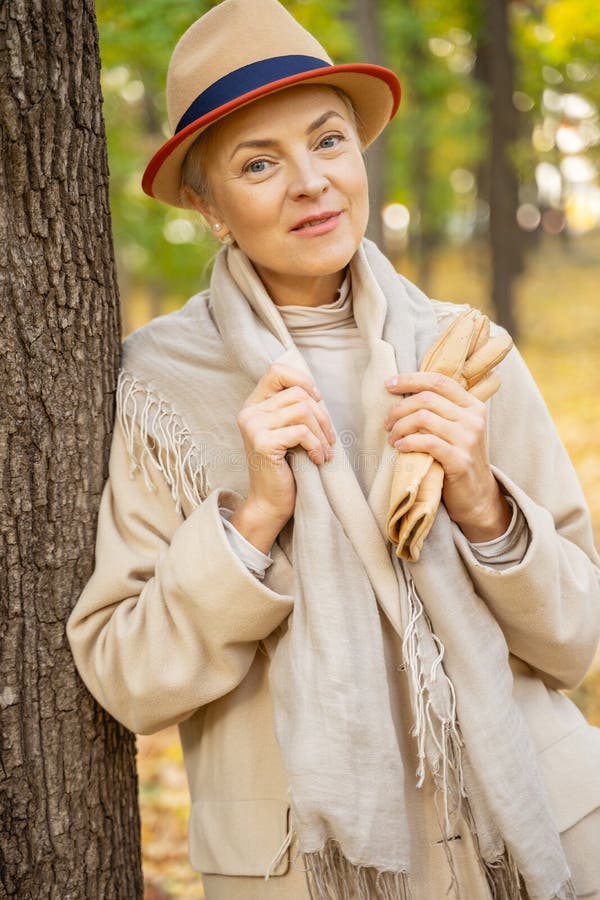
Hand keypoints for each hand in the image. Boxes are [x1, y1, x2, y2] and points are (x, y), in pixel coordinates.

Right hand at [230, 363, 334, 549]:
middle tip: (329, 438)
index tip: (317, 400)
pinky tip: (318, 459)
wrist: (270, 502)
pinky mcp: (262, 443)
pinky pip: (301, 432)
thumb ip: (293, 408)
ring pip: (302, 410)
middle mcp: (249, 412)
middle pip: (298, 393)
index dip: (302, 379)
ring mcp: (253, 427)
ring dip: (322, 433)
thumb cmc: (285, 467)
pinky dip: (317, 445)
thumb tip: (316, 389)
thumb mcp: (289, 431)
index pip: (277, 371)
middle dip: (322, 415)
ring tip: (324, 450)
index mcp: (254, 405)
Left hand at [383, 372, 510, 541]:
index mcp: (473, 405)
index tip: (388, 384)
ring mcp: (468, 439)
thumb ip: (441, 410)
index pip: (439, 381)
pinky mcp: (460, 460)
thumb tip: (405, 392)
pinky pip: (427, 442)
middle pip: (427, 399)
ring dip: (400, 427)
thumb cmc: (458, 458)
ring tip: (392, 437)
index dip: (410, 380)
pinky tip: (400, 447)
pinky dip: (407, 442)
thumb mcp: (457, 429)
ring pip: (423, 418)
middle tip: (387, 422)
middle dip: (399, 408)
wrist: (478, 495)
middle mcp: (473, 419)